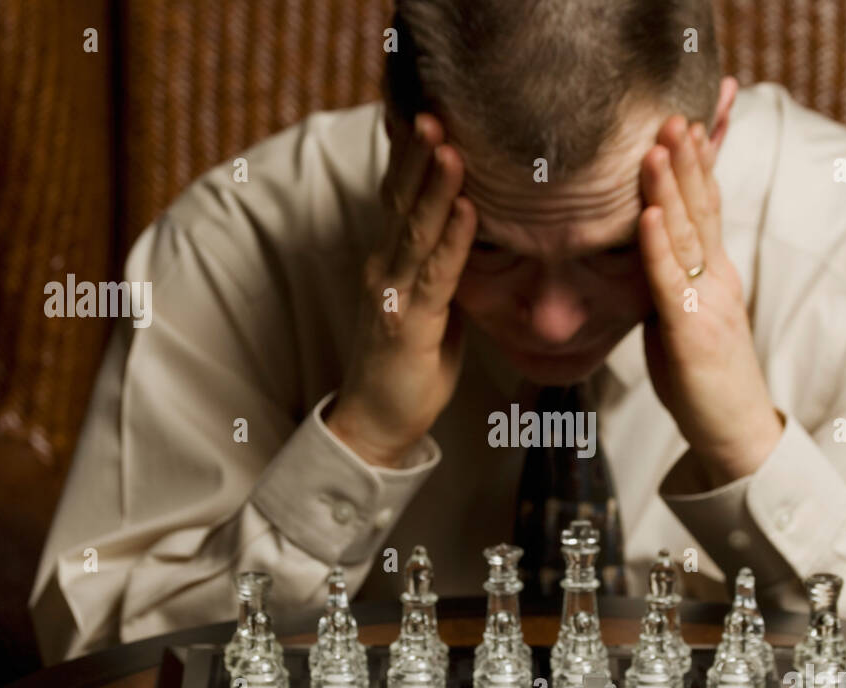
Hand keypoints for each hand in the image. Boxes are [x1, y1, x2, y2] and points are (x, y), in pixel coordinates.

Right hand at [326, 113, 477, 467]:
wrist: (376, 423)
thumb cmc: (406, 366)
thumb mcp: (430, 307)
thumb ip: (441, 269)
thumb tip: (469, 237)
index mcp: (388, 261)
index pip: (399, 197)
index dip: (411, 156)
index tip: (429, 114)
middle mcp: (383, 268)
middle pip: (401, 199)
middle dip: (418, 153)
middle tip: (434, 107)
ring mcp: (391, 294)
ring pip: (415, 229)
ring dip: (435, 185)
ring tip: (450, 144)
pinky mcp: (407, 323)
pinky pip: (435, 274)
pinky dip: (454, 239)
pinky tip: (469, 209)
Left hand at [638, 108, 783, 488]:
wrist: (735, 433)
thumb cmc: (705, 380)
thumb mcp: (682, 320)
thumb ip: (668, 285)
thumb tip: (642, 258)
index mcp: (715, 274)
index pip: (705, 208)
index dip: (695, 164)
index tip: (682, 122)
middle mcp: (717, 278)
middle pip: (701, 207)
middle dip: (686, 158)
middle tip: (672, 110)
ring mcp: (707, 302)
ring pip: (688, 234)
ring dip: (671, 187)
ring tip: (658, 143)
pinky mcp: (691, 331)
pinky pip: (671, 281)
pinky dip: (658, 245)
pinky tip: (647, 213)